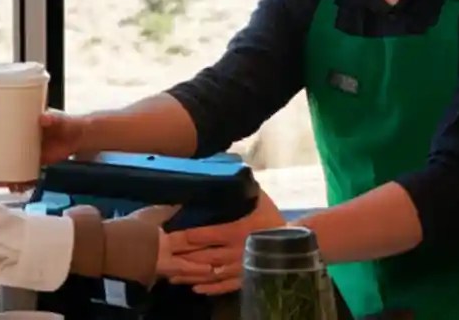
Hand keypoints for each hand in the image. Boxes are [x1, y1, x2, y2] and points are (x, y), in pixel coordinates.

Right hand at [0, 103, 88, 188]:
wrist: (78, 139)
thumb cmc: (67, 124)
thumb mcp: (60, 120)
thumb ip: (54, 120)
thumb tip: (44, 119)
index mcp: (22, 113)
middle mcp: (18, 126)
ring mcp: (20, 142)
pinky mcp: (26, 157)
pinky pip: (9, 163)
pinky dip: (0, 170)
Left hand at [162, 189, 285, 294]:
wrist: (295, 242)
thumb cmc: (272, 217)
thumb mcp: (258, 198)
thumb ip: (241, 187)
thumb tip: (229, 171)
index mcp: (236, 229)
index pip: (203, 234)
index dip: (183, 235)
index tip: (167, 234)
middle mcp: (235, 251)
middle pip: (202, 256)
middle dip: (181, 256)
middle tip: (162, 255)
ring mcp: (240, 268)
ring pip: (209, 273)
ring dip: (189, 274)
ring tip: (171, 275)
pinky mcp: (246, 279)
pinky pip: (225, 286)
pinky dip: (210, 288)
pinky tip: (196, 288)